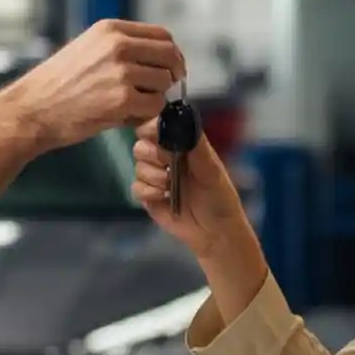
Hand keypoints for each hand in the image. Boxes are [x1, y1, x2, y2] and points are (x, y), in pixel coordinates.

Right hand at [2, 19, 185, 151]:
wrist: (31, 110)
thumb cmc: (56, 86)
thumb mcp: (86, 49)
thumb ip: (119, 47)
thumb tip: (156, 57)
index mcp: (110, 30)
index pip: (162, 35)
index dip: (172, 54)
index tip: (170, 68)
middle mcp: (117, 45)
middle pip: (170, 55)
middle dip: (172, 74)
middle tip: (163, 90)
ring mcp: (121, 72)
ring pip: (164, 83)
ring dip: (156, 97)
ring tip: (133, 105)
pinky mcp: (122, 100)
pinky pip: (155, 107)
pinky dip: (146, 115)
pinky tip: (126, 117)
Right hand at [131, 117, 251, 258]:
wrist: (215, 233)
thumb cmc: (219, 198)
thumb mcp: (212, 171)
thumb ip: (197, 147)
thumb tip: (183, 122)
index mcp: (182, 146)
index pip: (159, 127)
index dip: (151, 127)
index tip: (153, 133)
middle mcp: (166, 158)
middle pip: (142, 144)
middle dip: (152, 154)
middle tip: (167, 165)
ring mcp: (155, 177)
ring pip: (137, 165)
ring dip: (153, 175)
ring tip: (170, 186)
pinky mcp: (148, 196)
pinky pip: (135, 187)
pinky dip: (147, 191)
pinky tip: (162, 197)